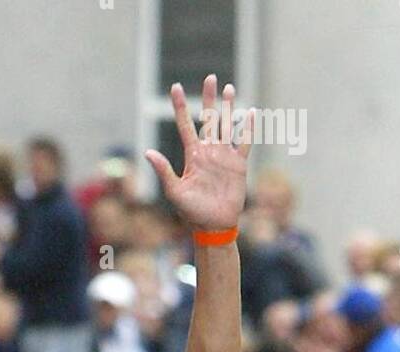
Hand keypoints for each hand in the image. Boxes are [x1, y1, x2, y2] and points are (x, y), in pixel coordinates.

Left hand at [144, 76, 252, 231]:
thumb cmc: (192, 213)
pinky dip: (248, 129)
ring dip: (228, 107)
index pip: (185, 125)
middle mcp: (209, 151)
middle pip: (208, 118)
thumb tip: (148, 152)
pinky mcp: (238, 164)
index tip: (175, 87)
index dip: (180, 107)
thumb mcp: (175, 192)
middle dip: (208, 99)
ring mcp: (224, 156)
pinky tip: (251, 113)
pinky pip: (245, 142)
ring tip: (228, 88)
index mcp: (193, 156)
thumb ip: (164, 171)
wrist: (214, 226)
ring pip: (226, 125)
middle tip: (210, 77)